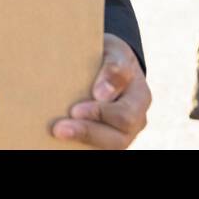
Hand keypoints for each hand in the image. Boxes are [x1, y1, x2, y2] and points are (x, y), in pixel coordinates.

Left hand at [52, 33, 149, 148]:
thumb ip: (113, 66)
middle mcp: (136, 119)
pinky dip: (80, 144)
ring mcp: (124, 133)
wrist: (109, 65)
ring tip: (58, 133)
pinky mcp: (109, 140)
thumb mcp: (113, 51)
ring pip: (111, 145)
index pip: (125, 111)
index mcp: (139, 96)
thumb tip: (102, 94)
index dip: (100, 113)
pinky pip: (98, 147)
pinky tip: (60, 139)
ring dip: (83, 139)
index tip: (75, 110)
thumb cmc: (108, 56)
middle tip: (59, 127)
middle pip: (118, 134)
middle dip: (88, 130)